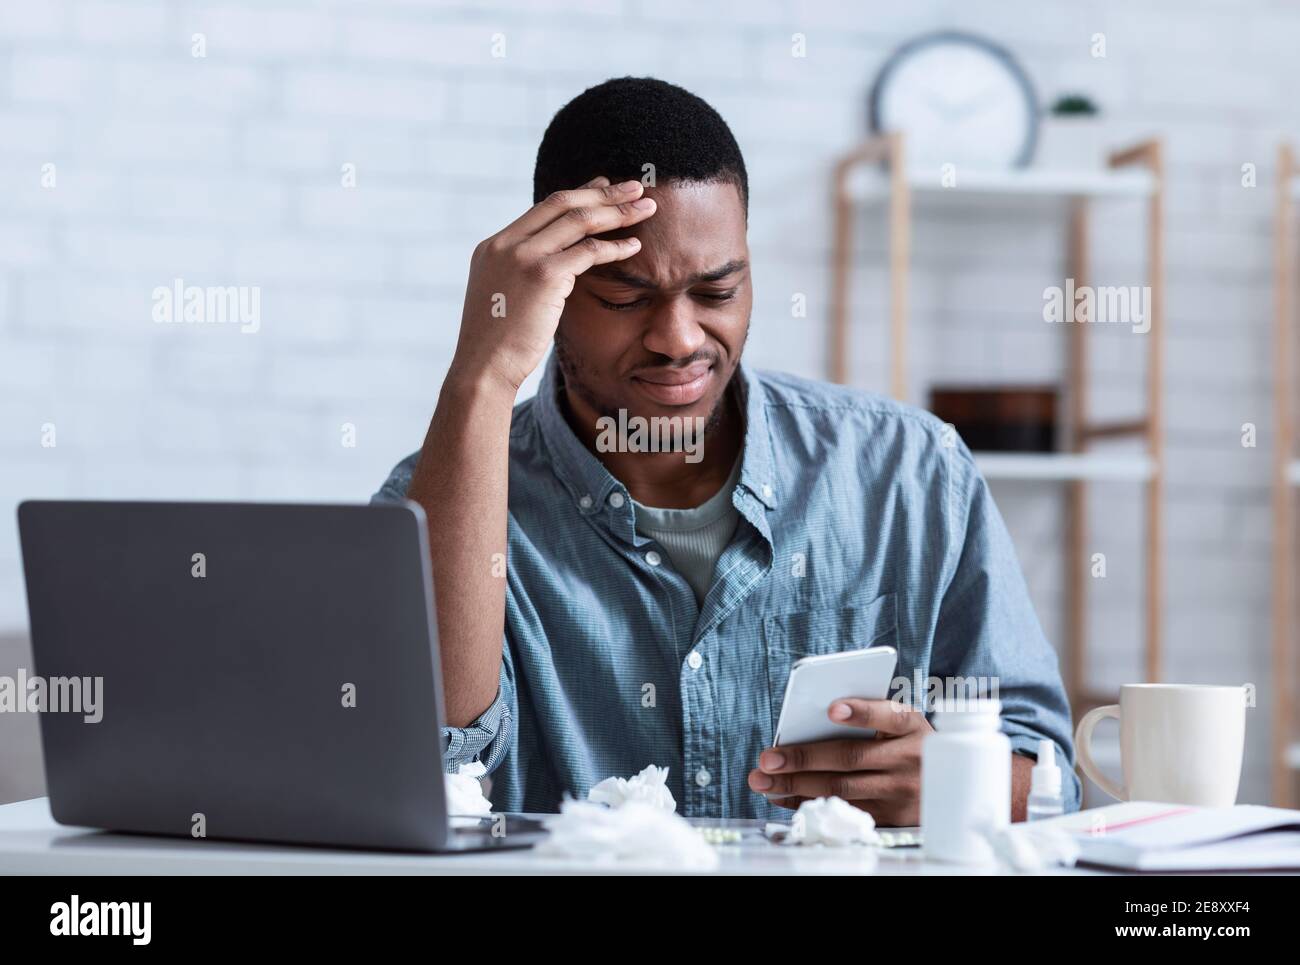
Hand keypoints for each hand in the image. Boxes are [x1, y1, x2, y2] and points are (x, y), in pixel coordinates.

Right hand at [450, 175, 655, 392]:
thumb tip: (554, 270)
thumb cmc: (497, 345)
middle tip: (634, 186)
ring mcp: (523, 256)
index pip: (542, 209)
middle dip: (603, 192)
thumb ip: (522, 275)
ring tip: (646, 206)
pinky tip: (635, 246)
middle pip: (562, 204)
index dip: (578, 195)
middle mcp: (505, 244)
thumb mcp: (503, 298)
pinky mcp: (543, 275)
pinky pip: (588, 251)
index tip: (603, 187)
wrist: (482, 368)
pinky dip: (615, 247)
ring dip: (617, 211)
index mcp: (494, 246)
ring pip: (579, 220)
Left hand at [747, 699, 933, 826]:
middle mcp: (909, 758)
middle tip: (767, 759)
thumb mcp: (900, 725)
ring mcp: (901, 792)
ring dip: (796, 786)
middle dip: (803, 758)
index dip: (860, 712)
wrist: (949, 785)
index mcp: (911, 725)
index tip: (831, 708)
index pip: (887, 715)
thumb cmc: (908, 744)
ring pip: (842, 789)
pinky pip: (843, 811)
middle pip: (849, 758)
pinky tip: (784, 797)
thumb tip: (812, 719)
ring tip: (765, 780)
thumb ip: (868, 717)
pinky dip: (809, 803)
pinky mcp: (892, 818)